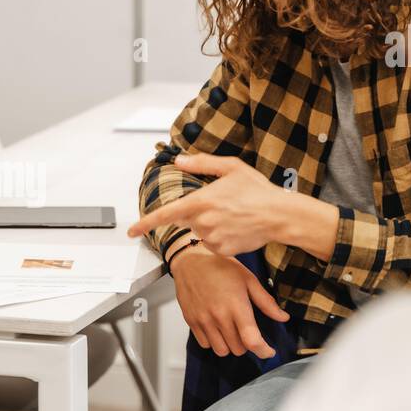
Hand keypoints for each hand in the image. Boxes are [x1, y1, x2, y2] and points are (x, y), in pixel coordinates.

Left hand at [127, 153, 290, 255]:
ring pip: (201, 233)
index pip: (165, 214)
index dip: (145, 224)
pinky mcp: (223, 250)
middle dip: (199, 213)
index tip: (131, 231)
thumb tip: (178, 161)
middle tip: (224, 206)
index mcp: (201, 200)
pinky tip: (236, 228)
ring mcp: (213, 237)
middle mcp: (203, 221)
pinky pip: (213, 244)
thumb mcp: (230, 167)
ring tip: (233, 216)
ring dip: (211, 225)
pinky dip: (221, 237)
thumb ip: (201, 163)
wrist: (280, 215)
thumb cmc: (257, 190)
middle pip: (187, 220)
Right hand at [170, 244, 289, 357]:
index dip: (263, 350)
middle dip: (247, 344)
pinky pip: (205, 344)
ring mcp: (203, 320)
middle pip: (238, 349)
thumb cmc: (220, 266)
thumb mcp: (248, 279)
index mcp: (236, 305)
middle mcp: (219, 316)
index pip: (251, 340)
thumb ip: (266, 302)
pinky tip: (216, 328)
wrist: (190, 260)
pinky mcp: (191, 321)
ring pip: (221, 351)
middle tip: (247, 330)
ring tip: (231, 330)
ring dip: (230, 345)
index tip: (268, 351)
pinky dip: (214, 341)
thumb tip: (283, 317)